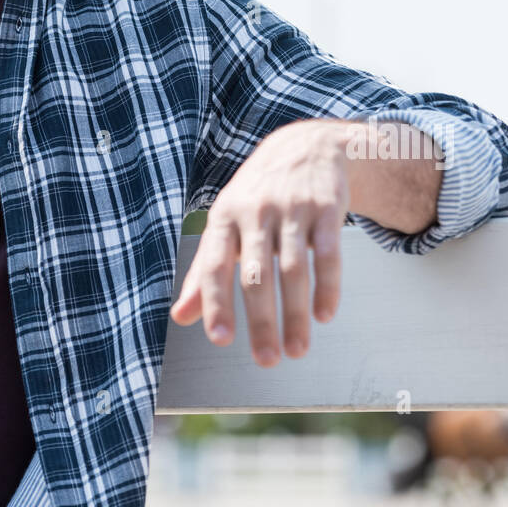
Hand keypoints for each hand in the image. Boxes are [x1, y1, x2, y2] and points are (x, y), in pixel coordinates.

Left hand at [169, 119, 352, 365]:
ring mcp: (293, 208)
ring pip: (293, 268)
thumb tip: (180, 317)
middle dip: (262, 321)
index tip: (220, 339)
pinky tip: (324, 314)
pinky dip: (327, 286)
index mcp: (224, 217)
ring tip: (297, 349)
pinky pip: (328, 253)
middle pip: (256, 274)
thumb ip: (203, 271)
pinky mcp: (327, 208)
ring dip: (296, 313)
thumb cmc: (258, 197)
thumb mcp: (225, 224)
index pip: (214, 264)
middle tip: (267, 360)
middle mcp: (256, 210)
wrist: (306, 146)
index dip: (215, 302)